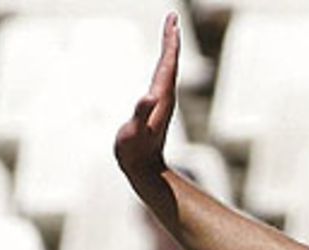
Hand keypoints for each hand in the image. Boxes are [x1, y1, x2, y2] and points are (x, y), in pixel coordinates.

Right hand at [114, 11, 178, 185]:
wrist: (145, 172)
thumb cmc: (136, 152)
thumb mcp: (135, 133)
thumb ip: (141, 114)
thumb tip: (149, 96)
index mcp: (161, 96)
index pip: (168, 62)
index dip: (170, 41)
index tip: (173, 20)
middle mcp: (165, 97)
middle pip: (170, 62)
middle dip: (171, 39)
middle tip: (172, 18)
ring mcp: (161, 103)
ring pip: (168, 70)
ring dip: (169, 50)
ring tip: (170, 33)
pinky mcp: (156, 108)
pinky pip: (161, 79)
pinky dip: (163, 64)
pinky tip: (161, 63)